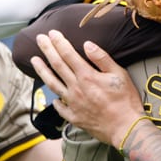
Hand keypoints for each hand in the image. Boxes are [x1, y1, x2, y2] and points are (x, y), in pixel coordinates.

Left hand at [31, 30, 147, 146]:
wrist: (125, 128)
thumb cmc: (126, 100)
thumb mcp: (119, 74)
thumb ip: (102, 58)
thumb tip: (87, 44)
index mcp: (87, 76)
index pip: (68, 54)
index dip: (59, 42)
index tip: (52, 33)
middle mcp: (76, 88)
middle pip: (57, 65)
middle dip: (47, 50)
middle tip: (39, 39)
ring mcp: (72, 103)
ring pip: (52, 84)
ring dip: (42, 71)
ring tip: (34, 60)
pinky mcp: (74, 117)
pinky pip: (60, 107)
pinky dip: (54, 100)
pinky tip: (52, 97)